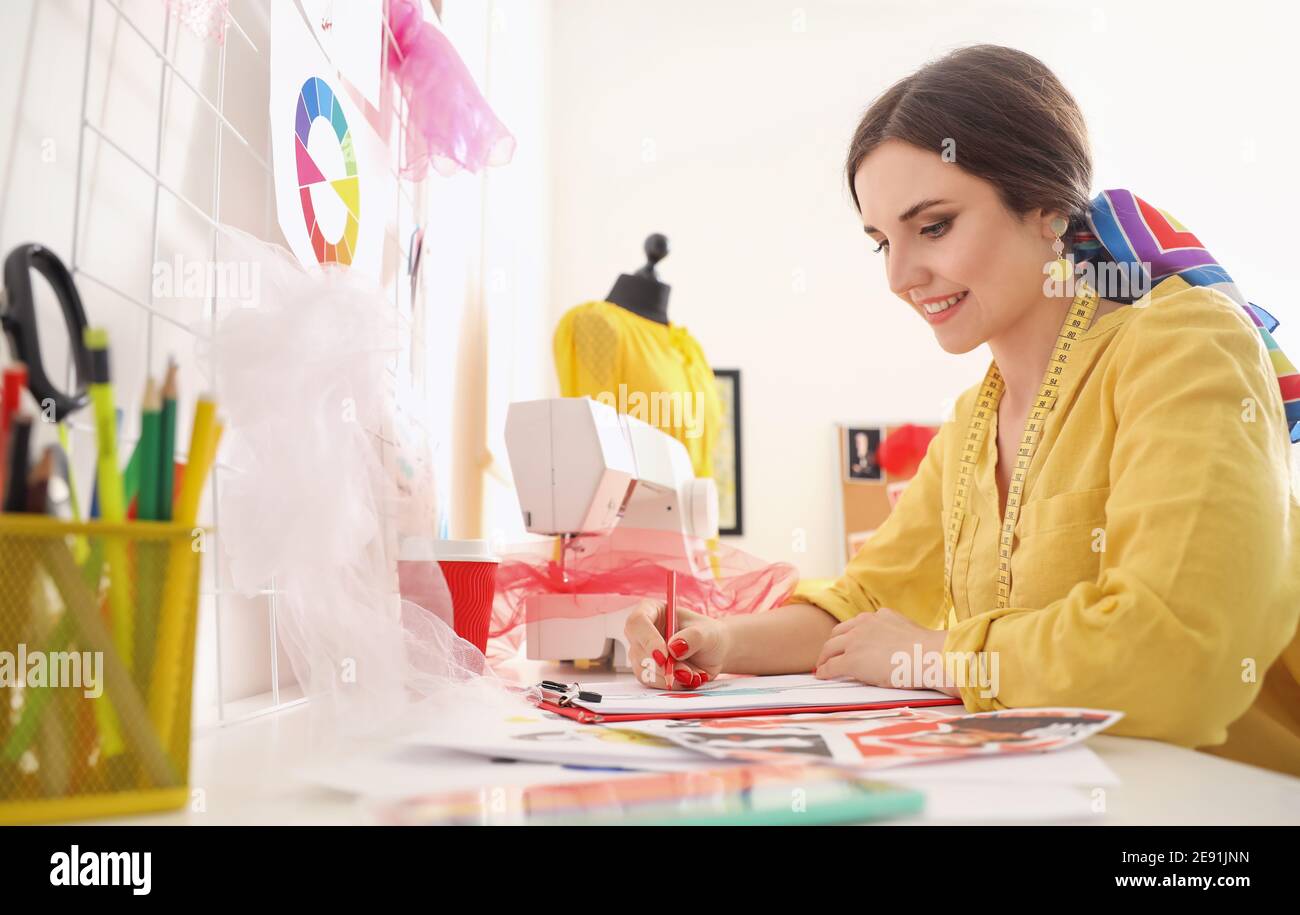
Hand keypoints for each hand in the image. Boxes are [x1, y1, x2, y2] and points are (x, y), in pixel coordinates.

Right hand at [623, 599, 730, 689]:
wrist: (713, 653)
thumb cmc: (709, 635)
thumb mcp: (707, 633)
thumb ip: (693, 637)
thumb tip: (673, 648)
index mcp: (652, 611)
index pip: (637, 622)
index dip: (648, 639)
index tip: (664, 656)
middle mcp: (642, 632)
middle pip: (638, 650)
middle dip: (663, 666)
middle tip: (687, 672)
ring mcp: (642, 652)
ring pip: (644, 670)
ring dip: (670, 677)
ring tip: (694, 674)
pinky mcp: (647, 671)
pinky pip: (652, 682)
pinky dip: (672, 684)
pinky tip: (689, 678)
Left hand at [813, 607, 958, 696]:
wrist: (928, 656)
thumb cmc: (928, 650)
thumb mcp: (909, 632)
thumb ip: (896, 634)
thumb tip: (898, 646)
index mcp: (879, 616)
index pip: (856, 624)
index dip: (848, 634)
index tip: (846, 642)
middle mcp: (864, 624)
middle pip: (838, 633)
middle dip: (832, 644)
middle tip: (828, 654)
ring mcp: (855, 641)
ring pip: (830, 648)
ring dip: (824, 657)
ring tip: (821, 666)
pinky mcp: (851, 660)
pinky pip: (831, 666)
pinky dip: (824, 671)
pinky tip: (821, 676)